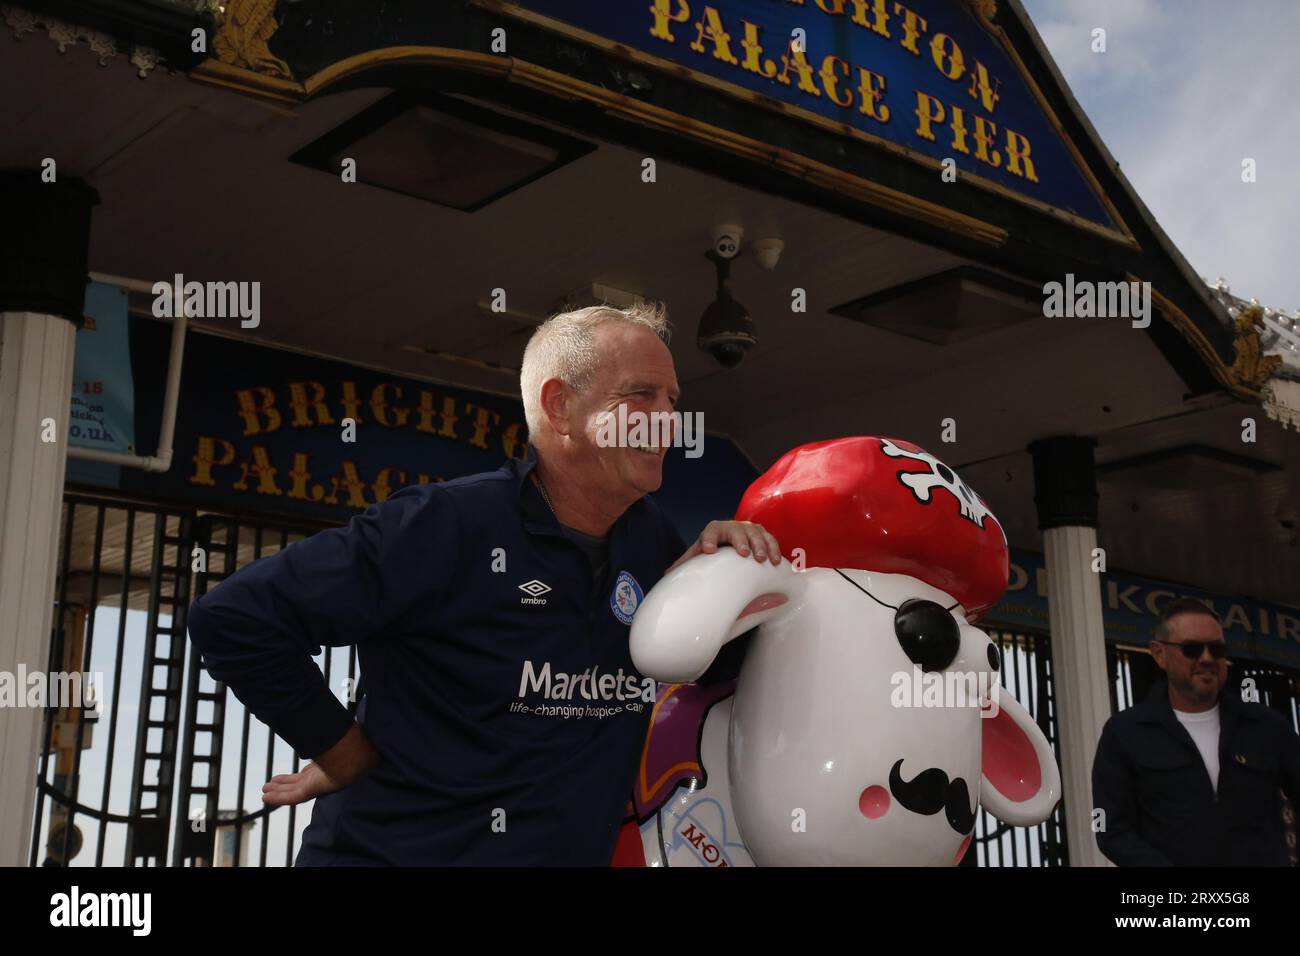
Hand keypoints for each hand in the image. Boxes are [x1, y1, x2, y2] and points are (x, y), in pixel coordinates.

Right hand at [262, 723, 379, 806]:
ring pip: (293, 790)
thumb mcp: (330, 735)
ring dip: (278, 792)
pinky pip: (294, 797)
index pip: (307, 773)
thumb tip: (319, 715)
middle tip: (268, 785)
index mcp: (327, 763)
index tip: (279, 777)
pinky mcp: (314, 789)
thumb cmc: (352, 741)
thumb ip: (322, 731)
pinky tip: (267, 798)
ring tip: (265, 792)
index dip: (293, 776)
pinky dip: (279, 797)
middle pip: (298, 783)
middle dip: (283, 785)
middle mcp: (322, 775)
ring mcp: (318, 783)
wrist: (361, 750)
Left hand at [669, 520, 781, 571]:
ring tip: (762, 559)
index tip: (709, 551)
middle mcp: (732, 527)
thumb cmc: (711, 554)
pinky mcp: (762, 535)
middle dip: (741, 541)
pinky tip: (776, 561)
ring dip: (760, 545)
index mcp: (714, 531)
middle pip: (736, 530)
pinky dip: (774, 548)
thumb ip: (684, 565)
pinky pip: (770, 539)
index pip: (711, 532)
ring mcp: (748, 529)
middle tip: (744, 554)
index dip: (709, 540)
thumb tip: (666, 574)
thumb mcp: (697, 558)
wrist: (728, 546)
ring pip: (756, 533)